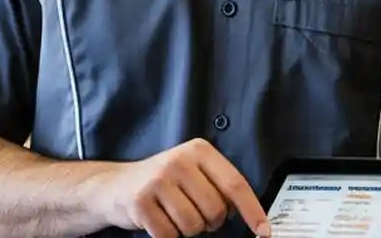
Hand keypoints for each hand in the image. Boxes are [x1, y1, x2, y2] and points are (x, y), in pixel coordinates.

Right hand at [97, 138, 271, 237]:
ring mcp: (158, 180)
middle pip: (216, 210)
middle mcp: (179, 161)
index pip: (235, 184)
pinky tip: (159, 220)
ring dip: (187, 230)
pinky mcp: (141, 202)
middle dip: (210, 222)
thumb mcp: (192, 172)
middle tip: (194, 212)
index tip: (264, 231)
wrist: (115, 186)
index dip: (252, 211)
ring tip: (174, 214)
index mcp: (199, 150)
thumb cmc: (162, 182)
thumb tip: (251, 216)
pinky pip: (170, 235)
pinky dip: (168, 235)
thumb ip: (218, 186)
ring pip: (194, 226)